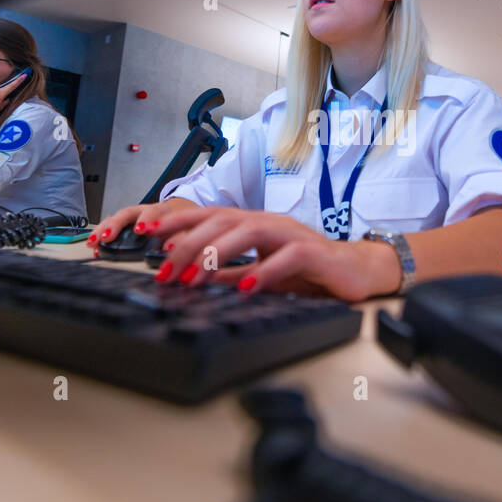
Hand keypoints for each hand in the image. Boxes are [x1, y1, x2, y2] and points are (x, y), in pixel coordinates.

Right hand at [87, 201, 178, 249]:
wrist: (176, 216)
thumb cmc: (179, 226)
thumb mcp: (183, 232)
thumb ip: (178, 240)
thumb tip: (171, 250)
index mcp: (161, 212)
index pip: (153, 212)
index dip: (146, 220)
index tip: (140, 230)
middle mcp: (143, 211)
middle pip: (126, 213)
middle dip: (115, 225)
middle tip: (107, 236)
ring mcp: (131, 217)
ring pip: (114, 218)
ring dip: (102, 230)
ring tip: (93, 242)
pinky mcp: (123, 224)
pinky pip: (108, 227)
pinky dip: (100, 236)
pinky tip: (93, 246)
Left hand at [109, 205, 400, 301]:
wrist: (358, 271)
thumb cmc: (309, 271)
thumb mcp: (259, 272)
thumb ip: (229, 273)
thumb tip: (193, 275)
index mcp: (252, 225)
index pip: (207, 215)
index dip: (175, 221)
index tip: (143, 231)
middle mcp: (268, 222)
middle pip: (221, 221)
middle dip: (187, 243)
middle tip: (164, 270)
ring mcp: (291, 234)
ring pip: (249, 231)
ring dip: (218, 253)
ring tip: (194, 276)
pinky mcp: (313, 253)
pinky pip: (287, 258)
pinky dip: (265, 271)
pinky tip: (247, 286)